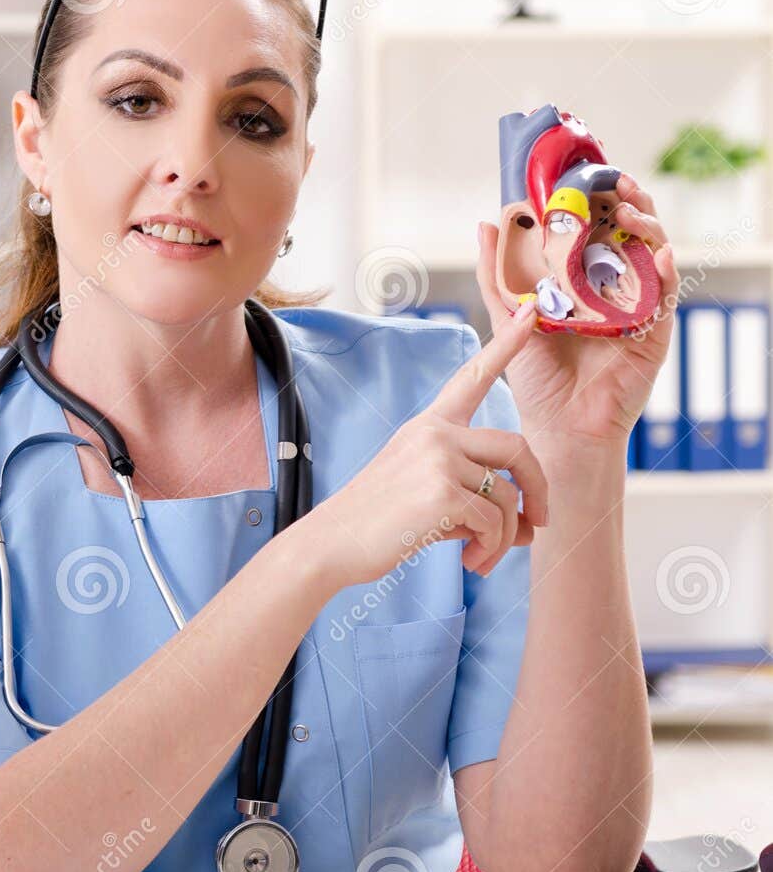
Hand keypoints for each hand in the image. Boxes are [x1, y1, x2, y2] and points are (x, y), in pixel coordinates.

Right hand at [308, 303, 547, 587]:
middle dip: (537, 489)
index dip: (507, 344)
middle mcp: (436, 433)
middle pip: (516, 447)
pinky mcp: (443, 493)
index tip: (532, 310)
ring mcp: (439, 460)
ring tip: (483, 559)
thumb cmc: (380, 522)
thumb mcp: (430, 498)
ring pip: (508, 495)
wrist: (333, 543)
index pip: (473, 377)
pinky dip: (490, 549)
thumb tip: (530, 529)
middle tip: (539, 523)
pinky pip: (494, 523)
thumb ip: (478, 502)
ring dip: (506, 535)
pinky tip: (470, 561)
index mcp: (430, 425)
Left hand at [477, 171, 679, 452]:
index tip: (588, 172)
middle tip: (614, 182)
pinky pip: (667, 297)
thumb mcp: (507, 316)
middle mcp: (614, 289)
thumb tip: (485, 223)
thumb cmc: (536, 377)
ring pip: (654, 254)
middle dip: (628, 201)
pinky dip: (666, 273)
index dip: (598, 196)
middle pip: (631, 232)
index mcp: (583, 280)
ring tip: (630, 211)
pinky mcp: (654, 334)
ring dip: (648, 227)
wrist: (558, 427)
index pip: (598, 226)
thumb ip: (494, 273)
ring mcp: (638, 308)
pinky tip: (659, 255)